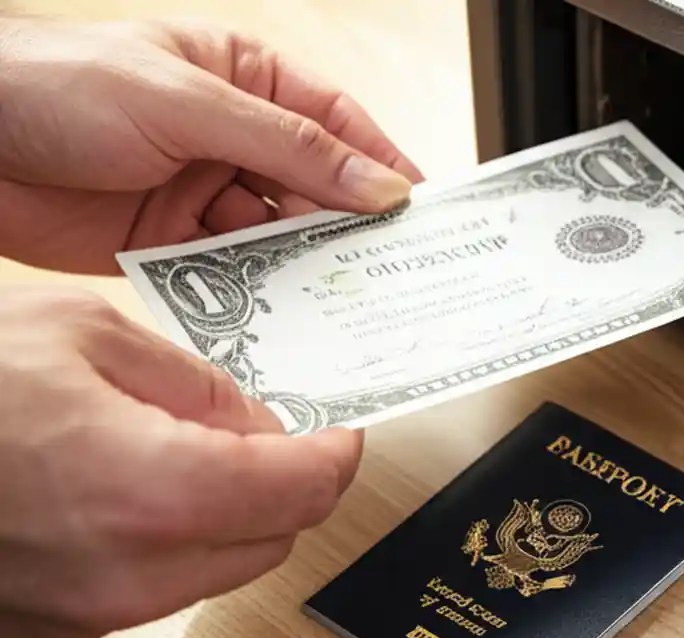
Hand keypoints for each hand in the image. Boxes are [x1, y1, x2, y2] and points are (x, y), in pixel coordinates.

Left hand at [0, 16, 423, 273]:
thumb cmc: (58, 84)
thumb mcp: (188, 103)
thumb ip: (289, 147)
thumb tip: (378, 183)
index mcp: (244, 78)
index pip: (336, 122)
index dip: (382, 164)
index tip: (422, 208)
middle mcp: (231, 136)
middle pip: (316, 186)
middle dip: (351, 224)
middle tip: (391, 267)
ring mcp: (201, 191)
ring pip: (278, 234)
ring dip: (306, 263)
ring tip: (344, 296)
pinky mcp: (168, 243)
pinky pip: (229, 272)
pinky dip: (255, 292)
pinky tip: (281, 310)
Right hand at [0, 286, 362, 637]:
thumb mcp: (81, 335)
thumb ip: (191, 381)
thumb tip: (258, 414)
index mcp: (152, 490)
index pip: (304, 489)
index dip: (339, 451)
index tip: (345, 426)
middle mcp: (133, 571)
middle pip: (276, 537)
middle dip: (292, 481)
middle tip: (282, 427)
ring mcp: (95, 610)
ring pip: (223, 566)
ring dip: (239, 511)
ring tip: (208, 447)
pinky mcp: (63, 623)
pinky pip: (160, 583)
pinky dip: (180, 536)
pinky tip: (150, 483)